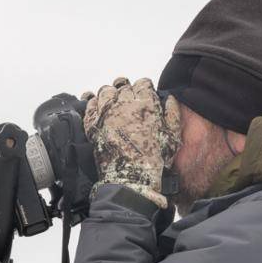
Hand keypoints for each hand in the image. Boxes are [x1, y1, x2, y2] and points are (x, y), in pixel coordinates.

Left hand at [83, 77, 180, 207]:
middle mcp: (125, 104)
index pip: (143, 83)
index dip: (144, 88)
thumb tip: (169, 99)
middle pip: (123, 85)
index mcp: (146, 105)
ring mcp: (106, 113)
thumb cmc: (153, 161)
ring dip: (110, 94)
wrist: (130, 178)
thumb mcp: (172, 138)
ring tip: (113, 103)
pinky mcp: (93, 124)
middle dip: (126, 90)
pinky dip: (92, 102)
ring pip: (105, 91)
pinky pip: (89, 104)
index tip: (143, 94)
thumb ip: (172, 114)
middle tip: (128, 101)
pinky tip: (96, 106)